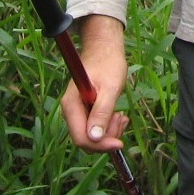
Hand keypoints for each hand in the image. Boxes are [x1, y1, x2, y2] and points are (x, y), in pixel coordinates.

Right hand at [60, 15, 130, 152]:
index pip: (81, 138)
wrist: (105, 49)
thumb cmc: (108, 64)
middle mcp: (71, 112)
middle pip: (86, 139)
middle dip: (107, 137)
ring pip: (92, 136)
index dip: (100, 145)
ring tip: (122, 115)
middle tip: (122, 119)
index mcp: (71, 106)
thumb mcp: (110, 87)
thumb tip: (94, 138)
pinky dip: (109, 125)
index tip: (120, 143)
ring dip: (110, 130)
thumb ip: (102, 111)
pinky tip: (119, 115)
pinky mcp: (85, 111)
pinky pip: (95, 127)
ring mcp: (77, 112)